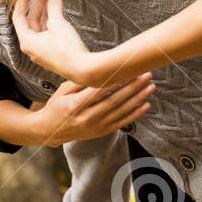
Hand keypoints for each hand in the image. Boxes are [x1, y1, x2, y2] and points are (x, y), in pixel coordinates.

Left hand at [12, 0, 106, 86]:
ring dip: (46, 11)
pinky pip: (48, 33)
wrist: (84, 69)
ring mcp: (42, 51)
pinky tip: (58, 9)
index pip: (18, 16)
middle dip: (37, 3)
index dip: (22, 0)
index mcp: (26, 41)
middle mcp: (31, 47)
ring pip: (40, 26)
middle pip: (31, 20)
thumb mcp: (58, 23)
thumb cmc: (67, 48)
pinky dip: (51, 20)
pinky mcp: (53, 52)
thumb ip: (53, 7)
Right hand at [31, 76, 153, 146]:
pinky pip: (122, 122)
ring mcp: (96, 126)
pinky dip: (135, 114)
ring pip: (121, 111)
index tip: (129, 69)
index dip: (116, 80)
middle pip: (115, 100)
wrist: (51, 131)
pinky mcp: (102, 132)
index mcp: (76, 105)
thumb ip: (80, 82)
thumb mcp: (62, 91)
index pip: (100, 91)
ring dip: (138, 98)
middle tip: (146, 75)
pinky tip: (146, 105)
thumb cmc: (56, 106)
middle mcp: (88, 117)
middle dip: (133, 87)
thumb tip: (98, 70)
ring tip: (150, 87)